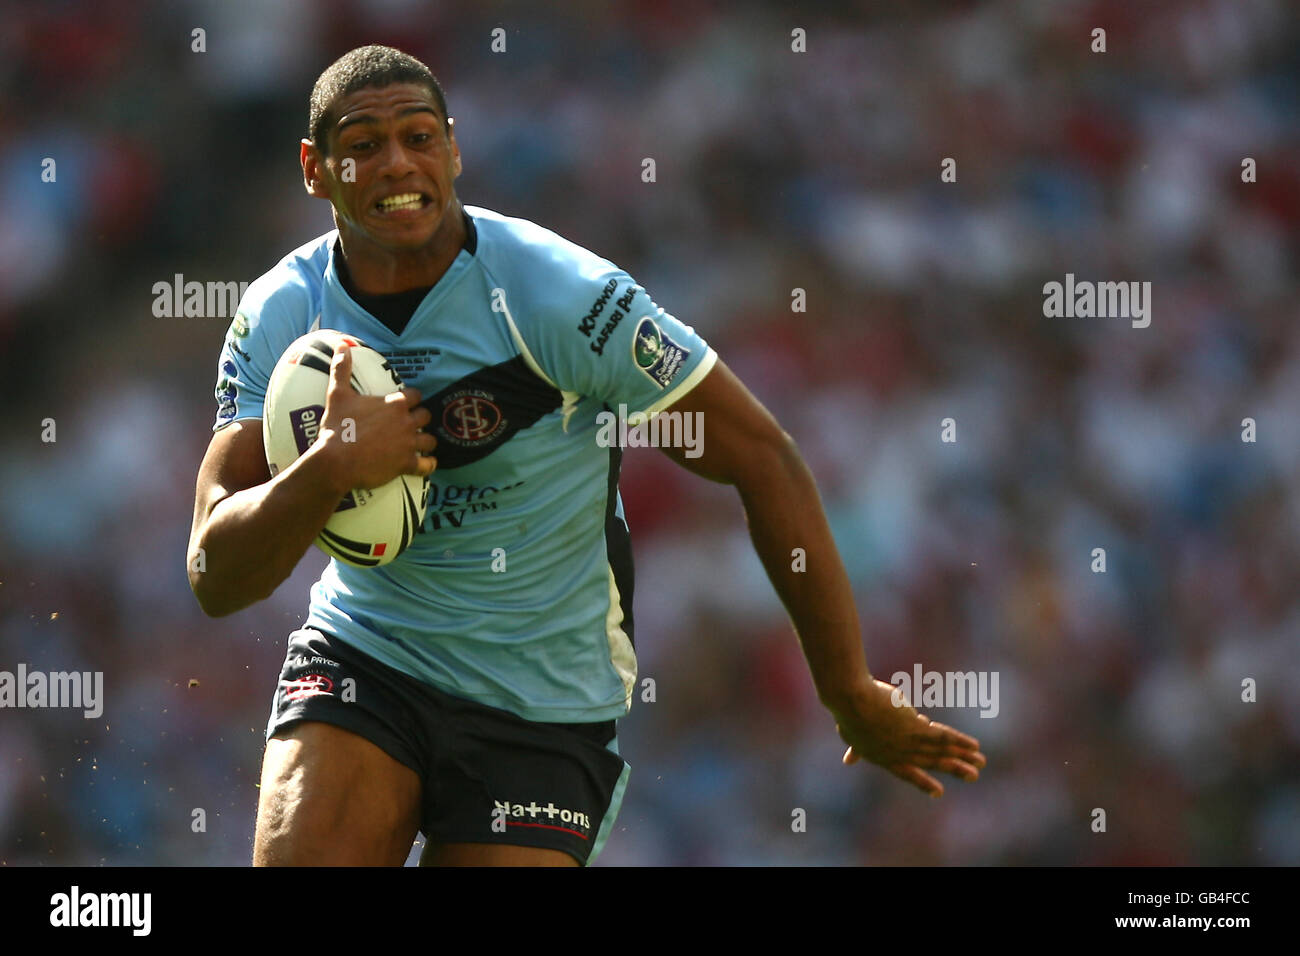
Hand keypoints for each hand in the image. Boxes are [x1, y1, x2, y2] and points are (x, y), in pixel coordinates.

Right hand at [318, 343, 436, 489]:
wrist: (335, 460)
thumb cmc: (336, 427)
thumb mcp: (337, 394)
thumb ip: (342, 368)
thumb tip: (342, 345)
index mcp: (394, 403)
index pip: (416, 395)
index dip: (412, 399)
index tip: (407, 402)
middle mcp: (406, 421)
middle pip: (426, 416)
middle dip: (420, 418)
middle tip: (412, 423)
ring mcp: (408, 444)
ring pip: (430, 440)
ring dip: (426, 441)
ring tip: (420, 444)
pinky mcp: (406, 464)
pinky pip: (427, 465)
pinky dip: (429, 465)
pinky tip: (426, 464)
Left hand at [833, 678, 985, 797]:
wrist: (851, 700)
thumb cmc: (848, 714)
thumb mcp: (850, 737)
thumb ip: (856, 750)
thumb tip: (849, 761)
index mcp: (884, 757)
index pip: (907, 773)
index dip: (922, 781)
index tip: (938, 792)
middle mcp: (899, 753)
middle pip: (931, 762)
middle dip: (954, 769)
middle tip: (973, 776)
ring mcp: (908, 741)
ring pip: (941, 751)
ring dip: (962, 757)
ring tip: (980, 764)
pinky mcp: (915, 728)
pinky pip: (942, 737)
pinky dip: (959, 742)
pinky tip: (974, 745)